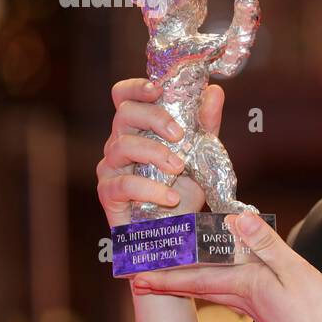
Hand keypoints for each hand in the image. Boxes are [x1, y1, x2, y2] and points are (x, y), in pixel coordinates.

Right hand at [97, 79, 226, 228]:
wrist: (174, 233)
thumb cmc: (182, 191)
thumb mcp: (202, 155)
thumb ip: (206, 124)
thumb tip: (214, 91)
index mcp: (139, 129)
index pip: (124, 96)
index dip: (136, 87)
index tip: (157, 88)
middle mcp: (120, 143)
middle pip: (124, 114)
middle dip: (154, 118)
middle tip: (179, 134)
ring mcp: (110, 168)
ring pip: (122, 145)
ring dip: (155, 153)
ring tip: (180, 167)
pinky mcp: (108, 194)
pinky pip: (124, 184)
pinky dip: (151, 188)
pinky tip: (171, 196)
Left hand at [129, 213, 321, 321]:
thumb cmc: (313, 314)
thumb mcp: (294, 270)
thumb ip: (266, 244)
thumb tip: (238, 219)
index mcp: (245, 283)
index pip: (196, 277)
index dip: (166, 274)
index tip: (137, 275)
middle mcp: (241, 296)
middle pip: (196, 286)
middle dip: (166, 282)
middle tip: (138, 280)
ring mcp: (251, 306)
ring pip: (210, 291)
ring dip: (185, 284)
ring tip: (166, 280)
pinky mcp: (263, 311)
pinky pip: (227, 293)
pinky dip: (211, 286)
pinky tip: (216, 285)